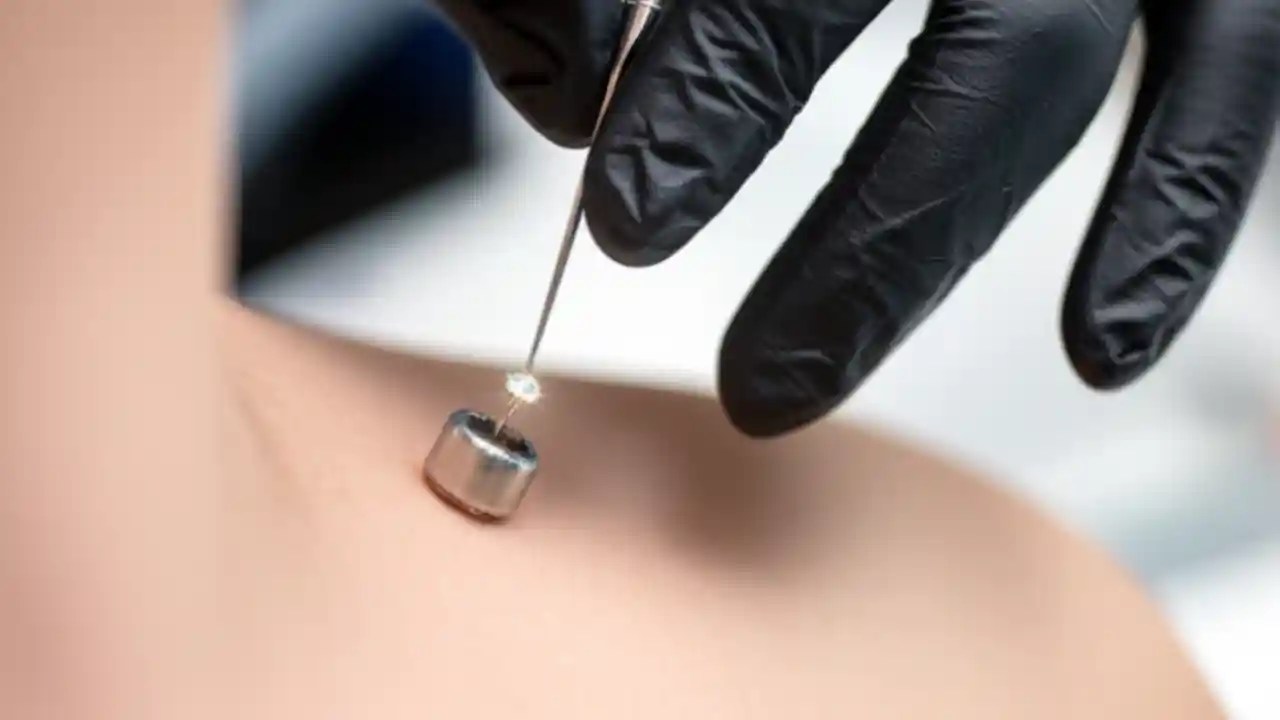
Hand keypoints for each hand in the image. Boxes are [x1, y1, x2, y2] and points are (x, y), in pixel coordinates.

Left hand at [439, 0, 1279, 436]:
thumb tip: (564, 88)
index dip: (712, 82)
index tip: (626, 207)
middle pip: (907, 19)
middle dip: (791, 177)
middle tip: (687, 313)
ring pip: (1040, 80)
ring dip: (916, 252)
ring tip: (783, 389)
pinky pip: (1232, 89)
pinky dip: (1173, 217)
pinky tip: (1100, 346)